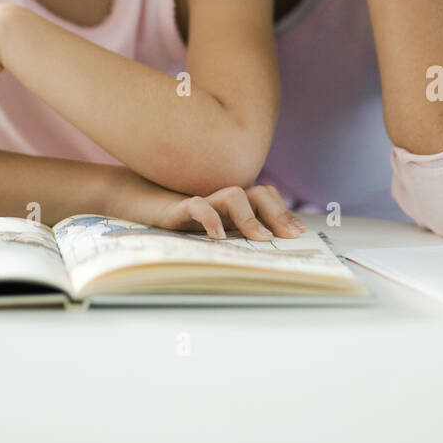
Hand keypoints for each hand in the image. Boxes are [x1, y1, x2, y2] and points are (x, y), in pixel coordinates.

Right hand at [148, 183, 306, 240]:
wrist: (143, 206)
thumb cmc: (184, 222)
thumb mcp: (218, 230)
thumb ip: (239, 233)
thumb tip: (269, 248)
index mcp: (235, 203)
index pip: (266, 197)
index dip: (284, 212)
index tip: (298, 232)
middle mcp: (223, 198)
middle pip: (258, 193)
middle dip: (277, 213)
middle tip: (288, 236)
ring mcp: (204, 200)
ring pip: (233, 195)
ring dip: (250, 217)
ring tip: (262, 239)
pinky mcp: (180, 208)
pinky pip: (197, 206)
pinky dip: (210, 218)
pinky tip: (218, 235)